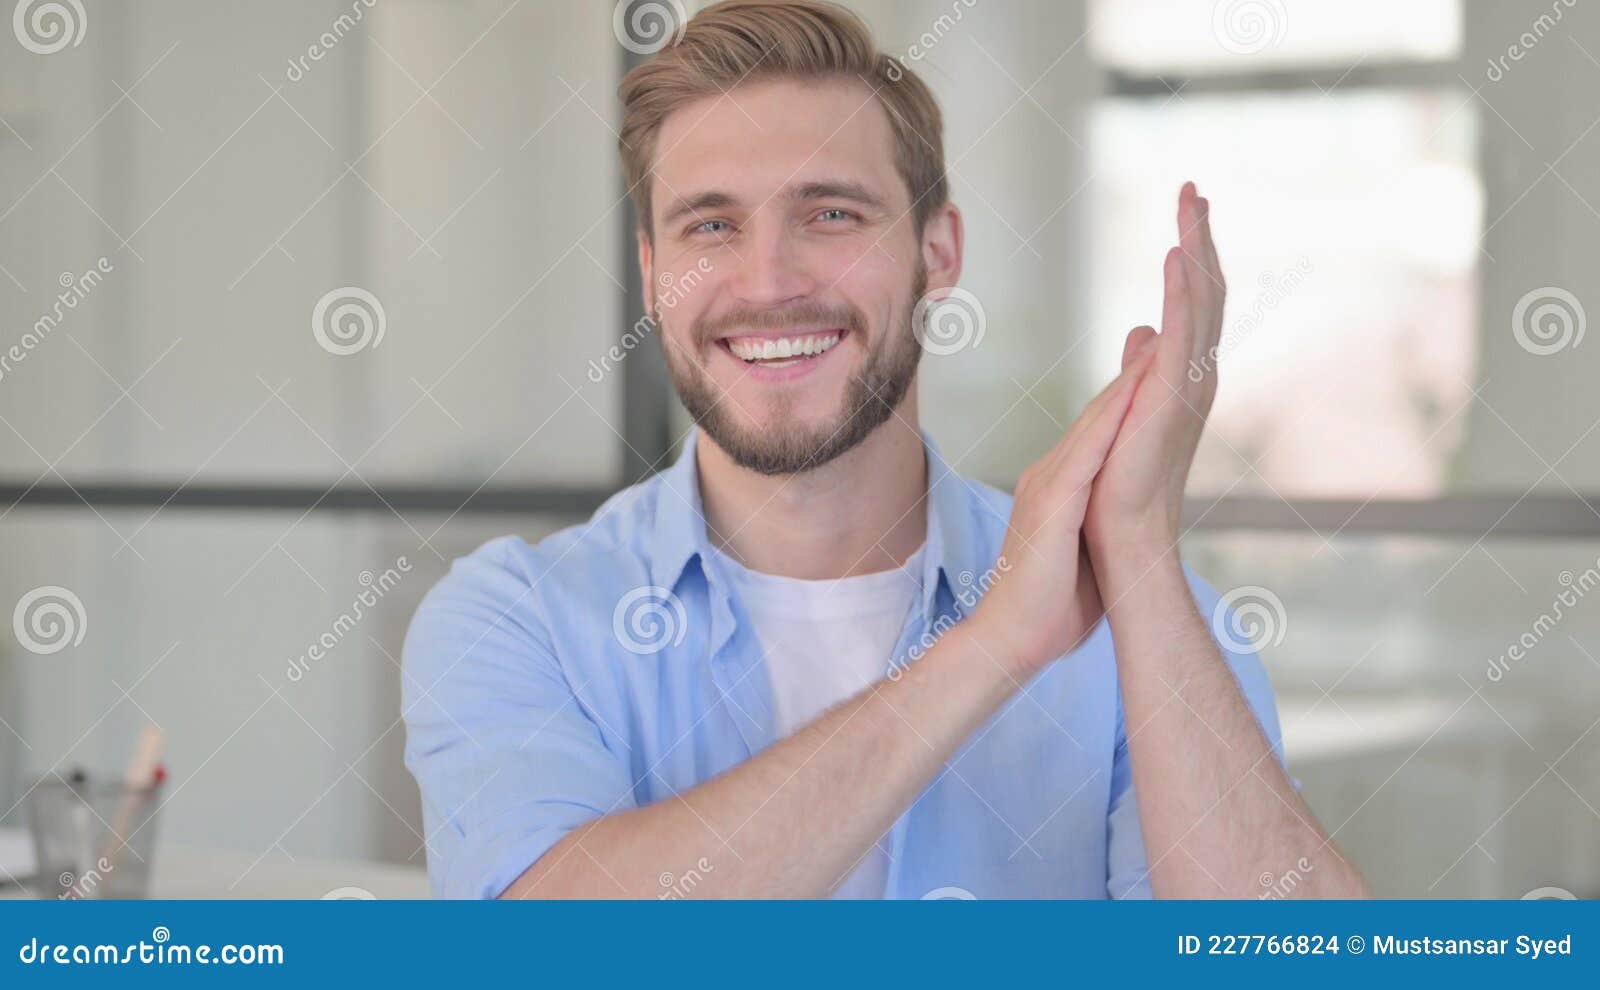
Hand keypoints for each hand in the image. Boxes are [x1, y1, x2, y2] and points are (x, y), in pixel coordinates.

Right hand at [969, 334, 1157, 675]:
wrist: (1010, 640)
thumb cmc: (1050, 608)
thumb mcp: (1085, 552)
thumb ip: (1102, 524)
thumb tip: (1125, 525)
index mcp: (1063, 485)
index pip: (1105, 429)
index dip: (1136, 392)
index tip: (1167, 359)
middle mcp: (1053, 474)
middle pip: (1103, 411)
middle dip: (1139, 368)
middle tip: (1173, 327)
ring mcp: (1049, 483)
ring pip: (1097, 421)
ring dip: (1132, 379)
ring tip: (1166, 340)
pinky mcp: (1052, 501)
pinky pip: (1087, 451)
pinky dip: (1113, 418)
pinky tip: (1138, 392)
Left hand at [1084, 182, 1225, 563]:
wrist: (1123, 538)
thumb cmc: (1119, 487)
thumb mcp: (1127, 409)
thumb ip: (1140, 367)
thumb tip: (1141, 329)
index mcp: (1180, 378)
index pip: (1191, 305)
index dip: (1192, 258)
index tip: (1187, 213)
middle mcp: (1194, 376)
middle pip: (1203, 292)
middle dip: (1199, 237)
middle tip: (1192, 189)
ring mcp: (1188, 385)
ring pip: (1200, 301)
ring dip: (1196, 246)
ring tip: (1190, 199)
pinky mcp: (1171, 397)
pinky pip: (1183, 330)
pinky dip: (1184, 289)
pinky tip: (1178, 251)